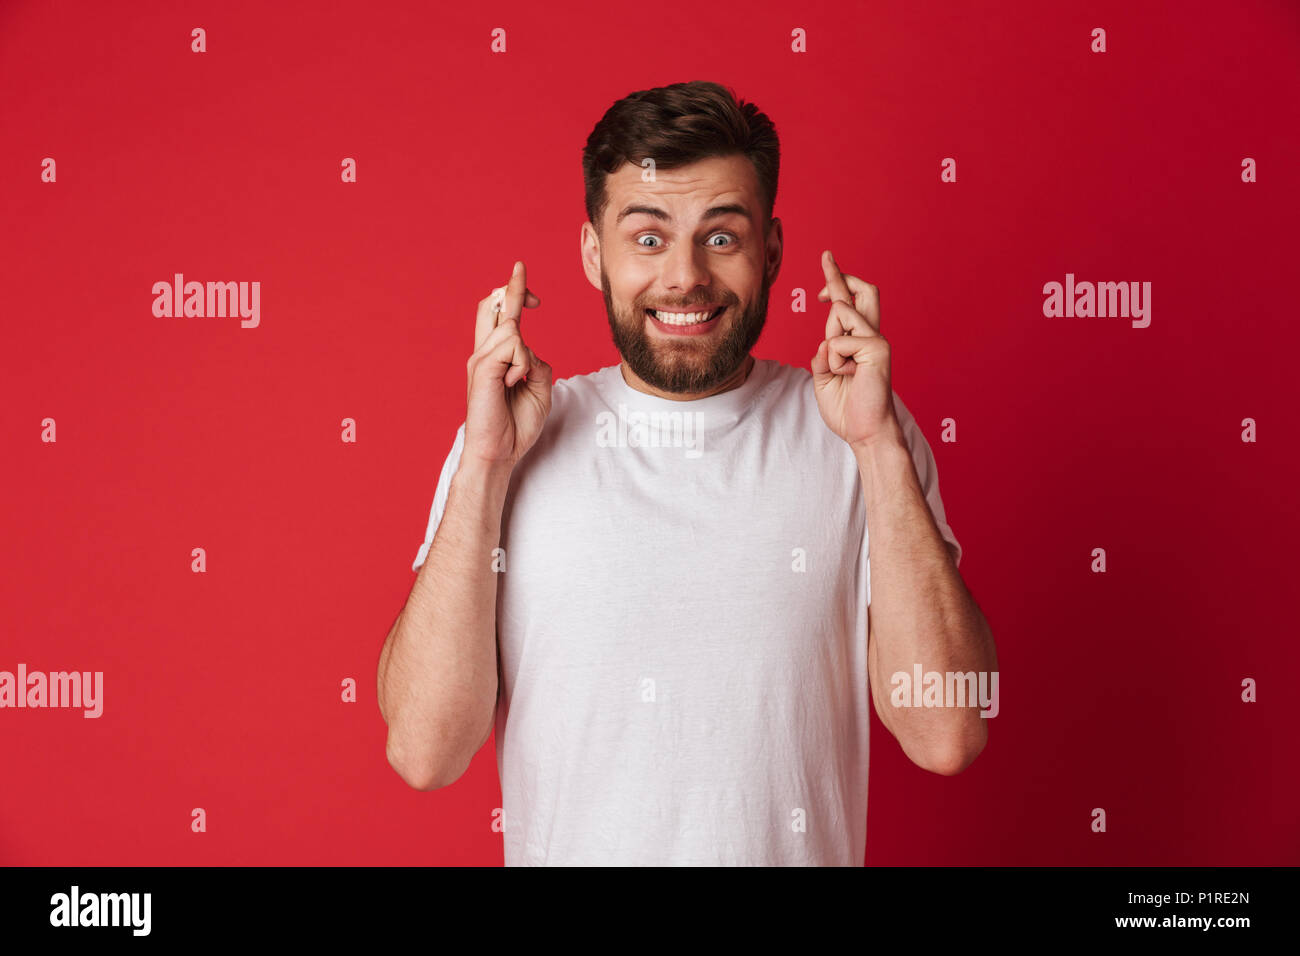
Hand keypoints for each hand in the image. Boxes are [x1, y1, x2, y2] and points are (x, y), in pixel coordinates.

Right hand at [463, 260, 552, 469]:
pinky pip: (512, 346)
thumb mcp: (539, 389)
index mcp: (495, 357)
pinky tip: (512, 384)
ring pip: (513, 329)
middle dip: (514, 291)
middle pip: (493, 304)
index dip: (514, 294)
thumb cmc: (516, 425)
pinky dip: (521, 365)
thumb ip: (538, 365)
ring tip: (516, 383)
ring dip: (526, 356)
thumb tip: (533, 352)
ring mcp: (480, 359)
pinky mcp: (482, 369)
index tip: (531, 289)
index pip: (501, 315)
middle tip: (532, 293)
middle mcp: (484, 353)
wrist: (499, 452)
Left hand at [810, 249, 900, 451]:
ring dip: (830, 342)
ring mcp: (877, 340)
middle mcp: (871, 336)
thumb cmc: (846, 409)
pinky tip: (848, 376)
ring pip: (842, 312)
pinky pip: (838, 341)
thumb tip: (825, 340)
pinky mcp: (878, 348)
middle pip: (863, 290)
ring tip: (842, 370)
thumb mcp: (823, 377)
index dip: (838, 279)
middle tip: (825, 259)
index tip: (827, 259)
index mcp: (859, 342)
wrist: (864, 432)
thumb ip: (823, 354)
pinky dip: (834, 360)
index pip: (851, 302)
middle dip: (839, 275)